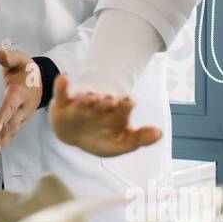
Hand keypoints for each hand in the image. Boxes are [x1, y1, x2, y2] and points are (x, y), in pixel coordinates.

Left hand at [0, 49, 41, 158]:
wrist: (41, 78)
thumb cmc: (25, 67)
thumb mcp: (19, 58)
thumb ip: (9, 57)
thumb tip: (0, 53)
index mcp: (20, 91)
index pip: (10, 104)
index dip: (3, 116)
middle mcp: (23, 107)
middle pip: (10, 122)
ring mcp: (23, 116)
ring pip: (10, 131)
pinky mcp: (20, 121)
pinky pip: (11, 134)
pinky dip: (2, 144)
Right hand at [48, 74, 162, 156]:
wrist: (74, 137)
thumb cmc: (101, 138)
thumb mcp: (120, 143)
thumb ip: (139, 139)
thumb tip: (160, 133)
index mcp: (116, 113)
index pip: (124, 106)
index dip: (126, 103)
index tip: (127, 103)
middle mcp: (100, 105)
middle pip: (105, 100)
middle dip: (107, 100)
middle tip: (109, 101)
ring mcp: (81, 104)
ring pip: (84, 97)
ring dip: (87, 96)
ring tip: (88, 96)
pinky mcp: (62, 104)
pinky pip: (62, 93)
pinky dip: (62, 85)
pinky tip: (65, 77)